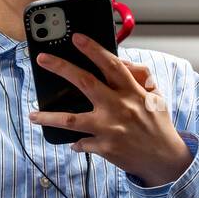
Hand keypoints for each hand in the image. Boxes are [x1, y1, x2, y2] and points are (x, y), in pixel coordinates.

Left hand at [28, 33, 193, 186]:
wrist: (165, 158)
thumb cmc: (157, 124)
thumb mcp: (154, 96)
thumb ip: (138, 78)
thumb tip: (118, 62)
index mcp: (132, 92)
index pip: (111, 65)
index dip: (94, 50)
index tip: (77, 38)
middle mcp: (119, 107)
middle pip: (85, 83)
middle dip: (62, 68)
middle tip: (43, 59)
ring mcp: (109, 128)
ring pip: (71, 120)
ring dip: (49, 117)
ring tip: (33, 115)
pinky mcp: (104, 147)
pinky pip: (81, 143)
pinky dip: (76, 143)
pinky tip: (74, 143)